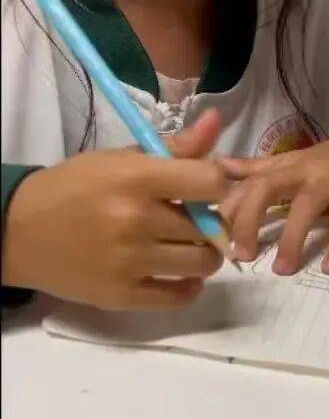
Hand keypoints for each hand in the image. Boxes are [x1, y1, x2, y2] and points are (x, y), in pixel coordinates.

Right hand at [2, 110, 228, 310]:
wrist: (19, 231)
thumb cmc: (74, 187)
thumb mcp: (119, 157)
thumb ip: (174, 146)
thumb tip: (215, 120)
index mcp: (136, 179)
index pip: (211, 182)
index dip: (218, 183)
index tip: (205, 186)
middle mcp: (136, 221)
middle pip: (210, 226)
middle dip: (210, 219)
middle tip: (194, 216)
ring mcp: (130, 263)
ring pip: (204, 263)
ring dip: (204, 252)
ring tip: (187, 243)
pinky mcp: (122, 296)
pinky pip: (181, 298)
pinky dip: (188, 285)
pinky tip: (177, 271)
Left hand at [219, 124, 328, 275]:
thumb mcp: (294, 160)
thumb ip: (257, 168)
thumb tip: (218, 167)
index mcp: (285, 165)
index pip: (247, 183)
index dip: (226, 208)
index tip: (209, 238)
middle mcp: (305, 170)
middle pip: (268, 187)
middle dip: (249, 220)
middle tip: (239, 256)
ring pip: (307, 205)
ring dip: (292, 238)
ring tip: (282, 271)